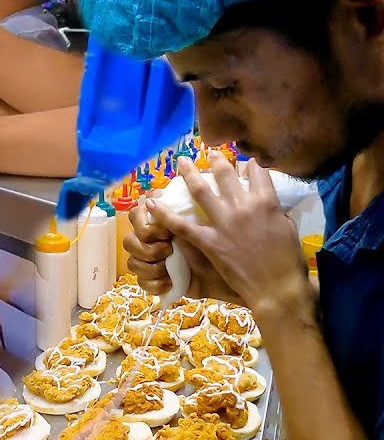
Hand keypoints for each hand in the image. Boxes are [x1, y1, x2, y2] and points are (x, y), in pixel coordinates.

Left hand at [143, 153, 312, 323]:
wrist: (277, 287)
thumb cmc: (288, 259)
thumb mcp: (287, 226)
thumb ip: (273, 208)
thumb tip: (265, 198)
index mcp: (266, 201)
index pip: (256, 171)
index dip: (247, 163)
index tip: (241, 159)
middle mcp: (243, 206)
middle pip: (225, 175)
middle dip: (215, 160)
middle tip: (208, 152)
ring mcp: (224, 223)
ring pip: (200, 191)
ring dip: (188, 173)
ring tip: (181, 162)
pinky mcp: (209, 241)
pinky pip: (181, 225)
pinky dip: (164, 213)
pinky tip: (152, 203)